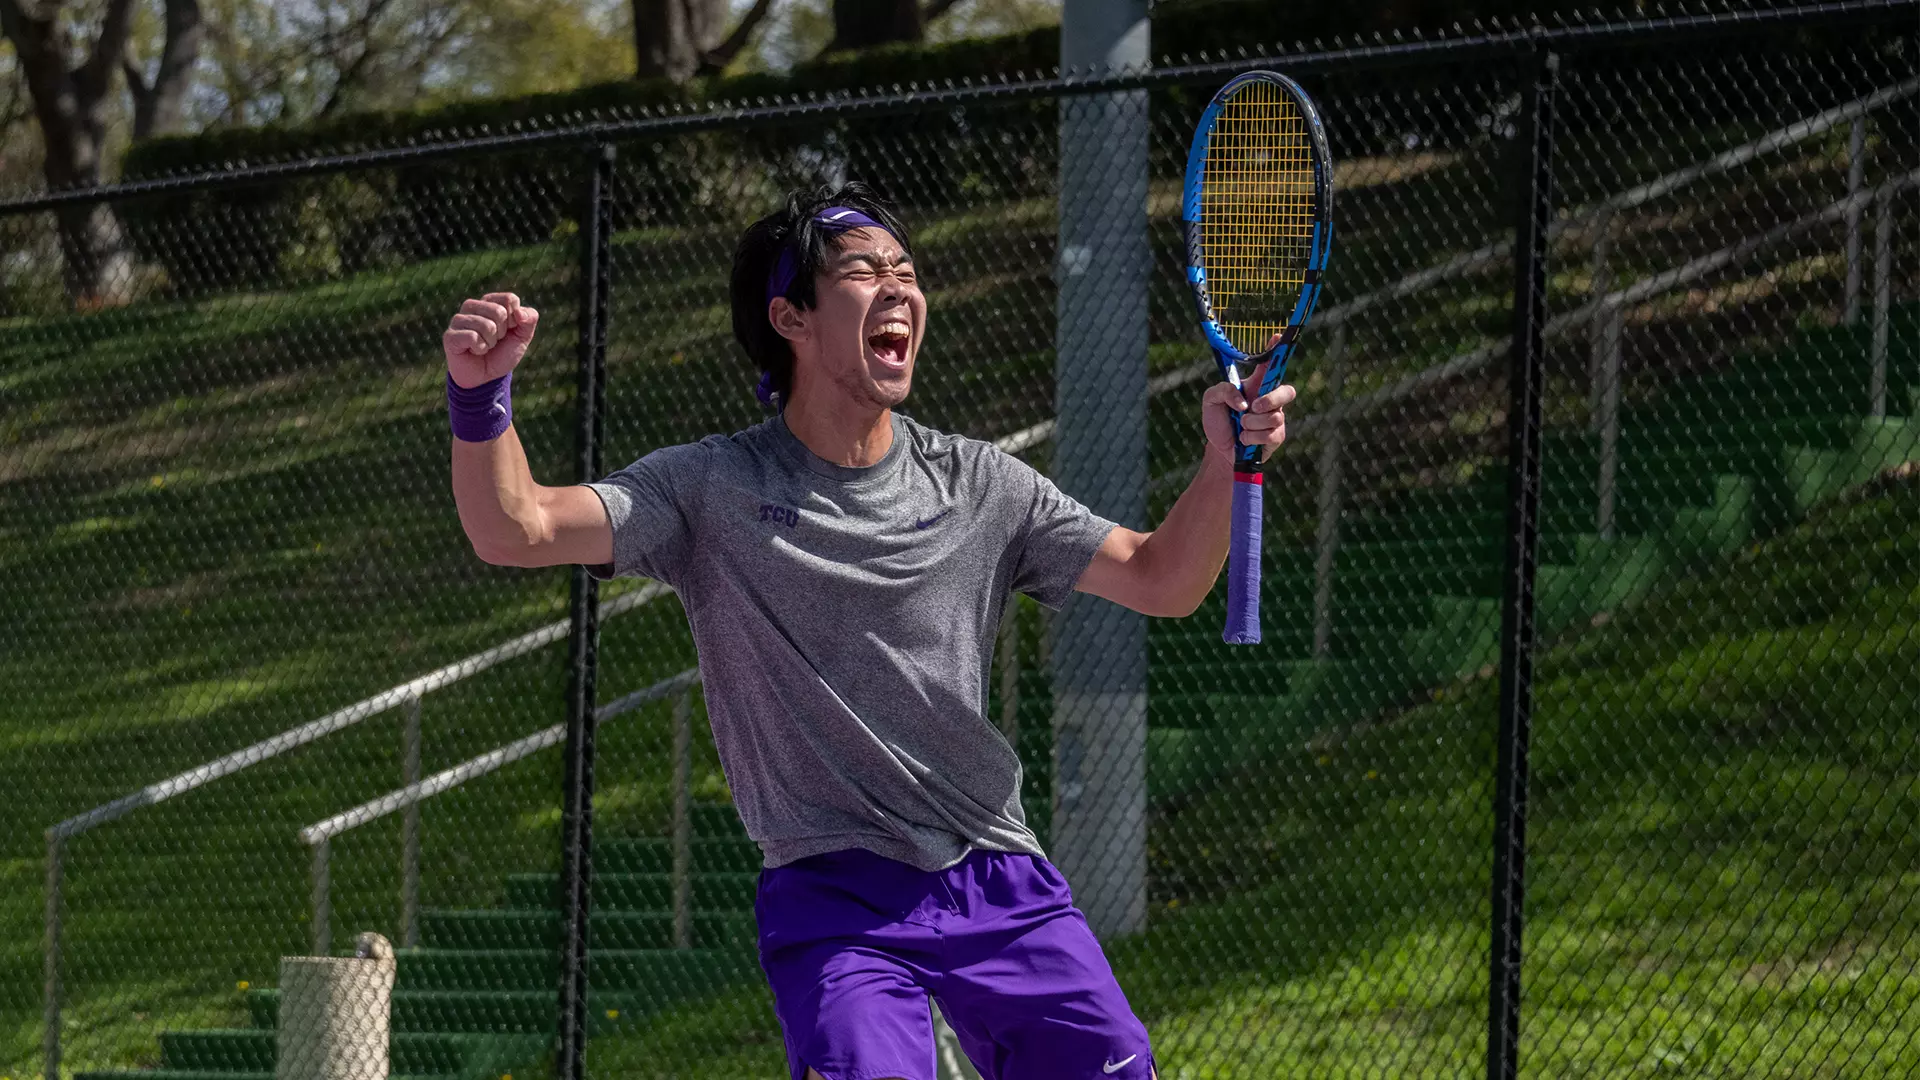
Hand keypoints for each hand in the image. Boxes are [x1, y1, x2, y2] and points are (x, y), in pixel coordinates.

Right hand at [443, 292, 539, 387]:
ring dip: (491, 343)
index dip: (515, 320)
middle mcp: (471, 306)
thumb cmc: (502, 353)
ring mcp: (458, 320)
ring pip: (487, 325)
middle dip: (502, 333)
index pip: (509, 299)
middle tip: (494, 341)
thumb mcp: (522, 337)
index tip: (507, 331)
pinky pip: (473, 337)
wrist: (486, 378)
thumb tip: (519, 313)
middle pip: (499, 311)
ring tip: (484, 347)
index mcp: (489, 302)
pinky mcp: (450, 335)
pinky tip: (474, 351)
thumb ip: (529, 319)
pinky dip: (480, 349)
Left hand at [1201, 334, 1295, 463]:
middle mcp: (1270, 400)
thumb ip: (1223, 390)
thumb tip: (1243, 401)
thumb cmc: (1218, 421)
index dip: (1276, 350)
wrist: (1219, 451)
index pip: (1270, 364)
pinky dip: (1251, 438)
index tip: (1277, 337)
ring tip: (1240, 427)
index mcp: (1256, 386)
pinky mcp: (1276, 437)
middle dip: (1271, 399)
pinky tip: (1244, 440)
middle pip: (1287, 391)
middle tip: (1253, 406)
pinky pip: (1269, 435)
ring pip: (1273, 416)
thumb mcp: (1210, 401)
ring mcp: (1276, 419)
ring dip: (1250, 423)